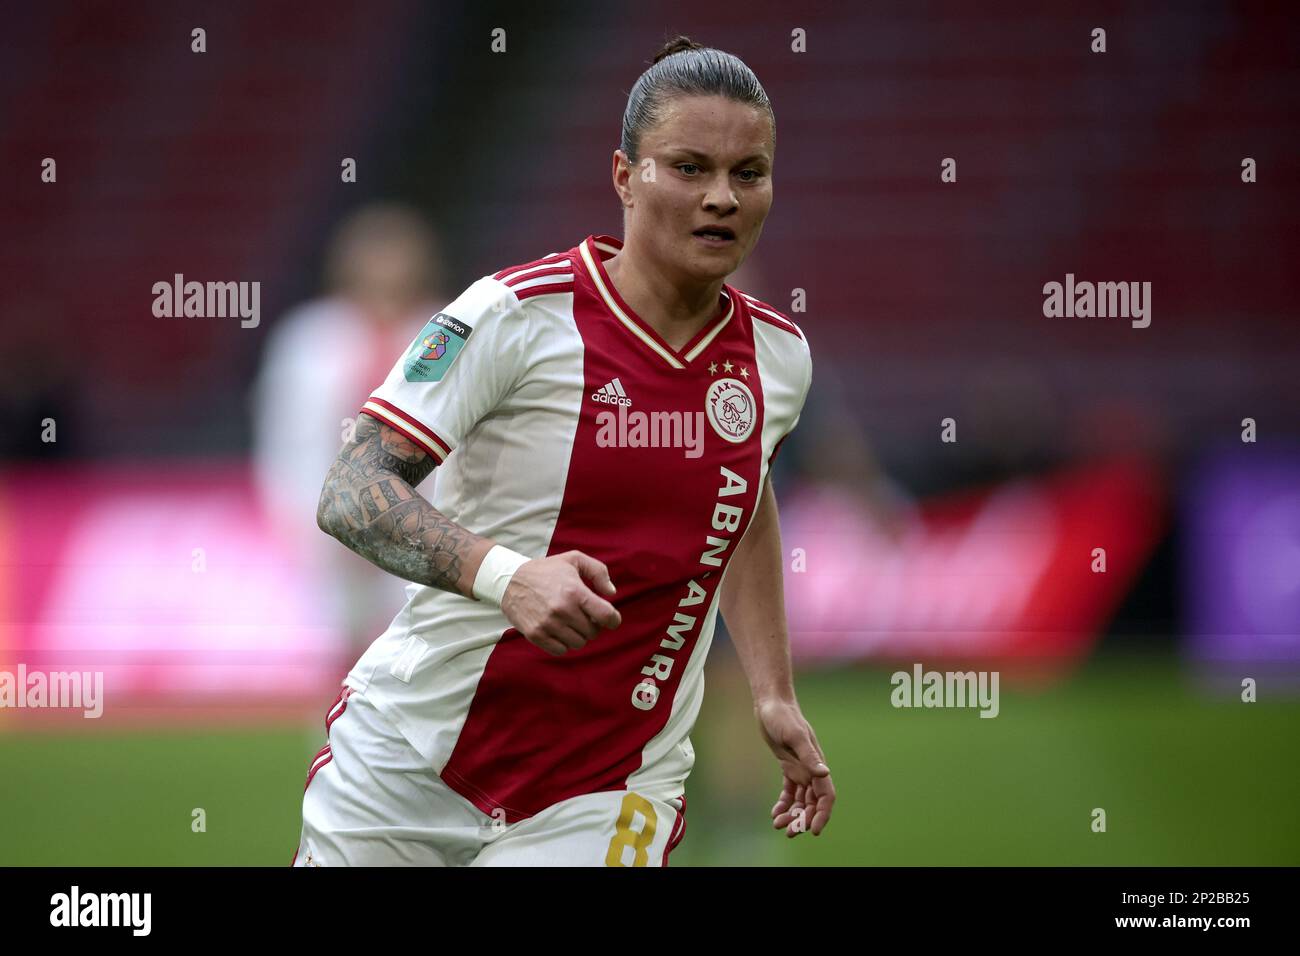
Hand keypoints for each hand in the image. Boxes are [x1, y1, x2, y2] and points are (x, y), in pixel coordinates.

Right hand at [500, 550, 620, 655]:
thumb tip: (611, 593)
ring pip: (578, 643)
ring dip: (578, 635)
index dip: (613, 620)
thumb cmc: (546, 570)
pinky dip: (564, 643)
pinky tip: (559, 631)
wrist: (510, 579)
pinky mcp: (536, 635)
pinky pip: (561, 650)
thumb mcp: (574, 559)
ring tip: (570, 622)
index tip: (611, 619)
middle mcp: (563, 610)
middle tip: (584, 616)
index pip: (606, 616)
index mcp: (575, 592)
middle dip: (593, 625)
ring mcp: (548, 625)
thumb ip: (598, 572)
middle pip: (593, 632)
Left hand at [756, 697, 835, 836]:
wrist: (772, 704)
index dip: (822, 814)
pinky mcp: (788, 766)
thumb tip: (825, 773)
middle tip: (788, 832)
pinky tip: (774, 812)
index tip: (813, 830)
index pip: (825, 797)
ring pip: (800, 800)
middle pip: (812, 803)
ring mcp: (799, 768)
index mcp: (817, 765)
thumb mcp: (796, 736)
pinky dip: (784, 803)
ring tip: (778, 824)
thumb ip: (809, 756)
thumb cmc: (784, 717)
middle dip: (803, 819)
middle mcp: (811, 770)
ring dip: (792, 814)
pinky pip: (789, 791)